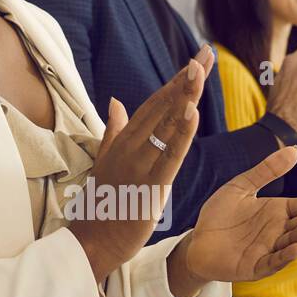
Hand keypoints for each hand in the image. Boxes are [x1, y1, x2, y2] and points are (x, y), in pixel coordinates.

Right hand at [70, 48, 208, 283]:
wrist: (91, 242)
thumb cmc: (102, 206)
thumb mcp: (105, 163)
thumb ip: (113, 132)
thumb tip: (116, 102)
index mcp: (122, 141)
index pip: (153, 104)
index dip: (175, 82)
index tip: (195, 61)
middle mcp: (129, 148)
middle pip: (162, 107)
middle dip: (185, 80)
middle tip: (205, 54)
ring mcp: (138, 165)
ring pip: (166, 125)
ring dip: (185, 97)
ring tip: (200, 71)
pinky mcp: (149, 187)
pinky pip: (169, 156)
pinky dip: (181, 134)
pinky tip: (192, 113)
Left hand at [168, 146, 296, 291]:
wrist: (197, 240)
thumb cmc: (220, 214)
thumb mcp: (241, 186)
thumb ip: (266, 170)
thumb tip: (295, 150)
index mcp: (279, 212)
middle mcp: (279, 232)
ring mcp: (269, 250)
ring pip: (294, 241)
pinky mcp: (256, 266)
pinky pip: (274, 261)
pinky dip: (287, 255)